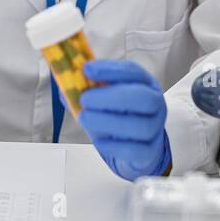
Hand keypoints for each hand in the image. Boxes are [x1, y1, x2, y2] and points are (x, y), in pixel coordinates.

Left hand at [78, 59, 171, 180]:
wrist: (137, 145)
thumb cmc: (119, 116)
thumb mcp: (105, 97)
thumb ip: (87, 88)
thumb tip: (64, 83)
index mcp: (144, 83)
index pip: (132, 72)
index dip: (109, 69)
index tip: (86, 69)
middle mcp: (155, 104)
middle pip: (143, 97)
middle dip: (111, 97)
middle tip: (85, 99)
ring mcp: (155, 128)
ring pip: (139, 126)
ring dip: (108, 121)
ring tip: (85, 118)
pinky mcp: (150, 151)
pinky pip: (135, 150)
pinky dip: (114, 146)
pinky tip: (99, 140)